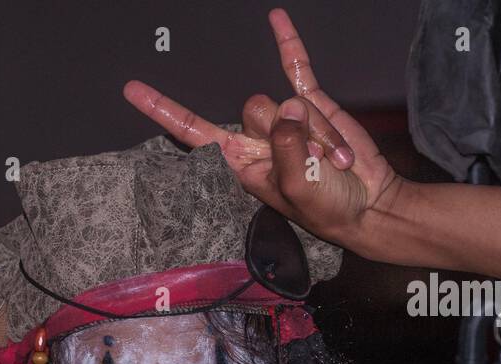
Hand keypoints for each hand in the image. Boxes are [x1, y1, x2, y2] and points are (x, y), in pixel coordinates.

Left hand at [123, 7, 402, 255]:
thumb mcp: (298, 186)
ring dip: (318, 132)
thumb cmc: (326, 208)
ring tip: (333, 160)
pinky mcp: (312, 103)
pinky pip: (296, 68)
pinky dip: (289, 44)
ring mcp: (282, 118)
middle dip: (289, 133)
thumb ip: (288, 147)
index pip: (192, 130)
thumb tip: (290, 108)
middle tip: (314, 164)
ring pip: (286, 100)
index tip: (132, 89)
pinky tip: (276, 19)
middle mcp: (255, 138)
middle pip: (253, 108)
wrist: (367, 203)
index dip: (163, 110)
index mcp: (240, 162)